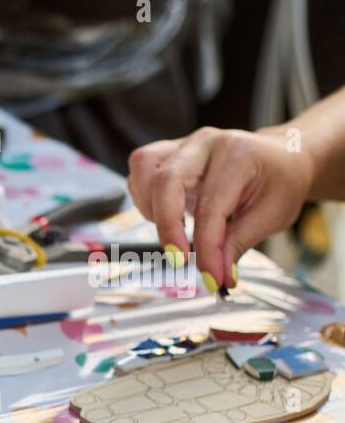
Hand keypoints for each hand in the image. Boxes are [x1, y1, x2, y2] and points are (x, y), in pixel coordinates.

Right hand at [127, 127, 314, 290]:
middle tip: (180, 259)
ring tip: (173, 228)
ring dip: (151, 208)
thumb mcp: (272, 215)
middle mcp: (206, 144)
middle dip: (167, 227)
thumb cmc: (279, 182)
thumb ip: (238, 244)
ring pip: (144, 170)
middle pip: (165, 181)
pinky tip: (167, 213)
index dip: (207, 249)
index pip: (211, 208)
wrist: (282, 159)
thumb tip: (217, 275)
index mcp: (238, 154)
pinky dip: (146, 199)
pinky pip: (141, 172)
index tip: (212, 277)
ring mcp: (183, 146)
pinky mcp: (169, 153)